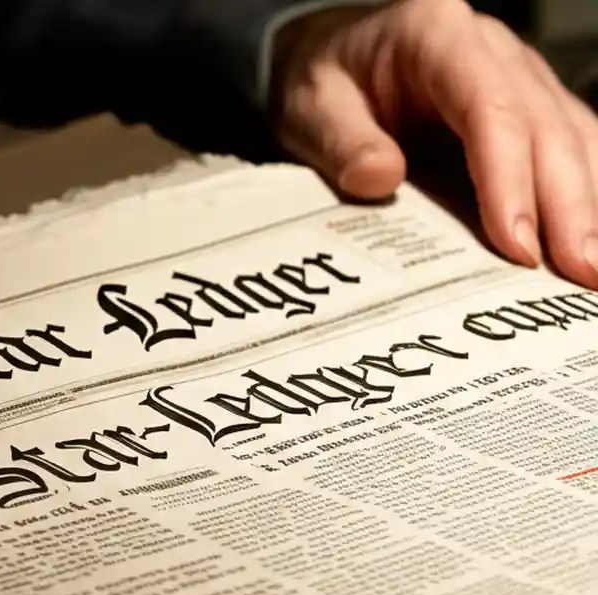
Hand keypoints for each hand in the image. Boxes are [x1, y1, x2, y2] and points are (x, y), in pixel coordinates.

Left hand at [272, 0, 597, 286]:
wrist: (334, 56)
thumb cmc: (325, 81)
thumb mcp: (312, 106)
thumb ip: (341, 140)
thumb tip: (379, 179)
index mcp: (437, 36)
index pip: (489, 108)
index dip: (508, 177)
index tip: (516, 242)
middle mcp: (493, 51)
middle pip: (545, 127)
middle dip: (567, 205)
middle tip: (580, 272)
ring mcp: (521, 76)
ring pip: (573, 137)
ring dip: (587, 207)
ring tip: (591, 272)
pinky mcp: (532, 107)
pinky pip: (573, 146)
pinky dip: (584, 195)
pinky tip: (586, 241)